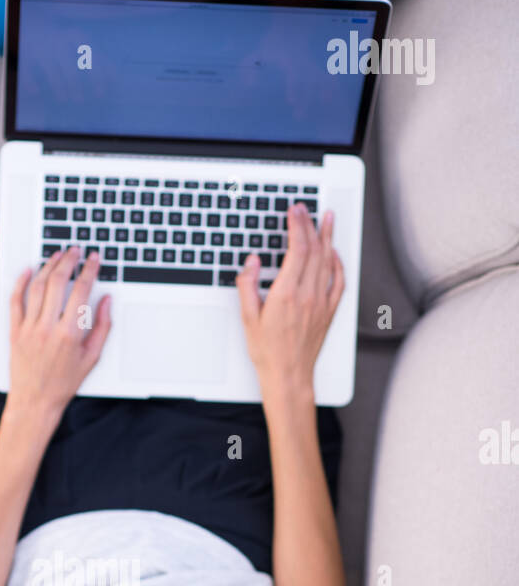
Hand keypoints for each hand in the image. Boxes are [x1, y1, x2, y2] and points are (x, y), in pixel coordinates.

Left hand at [5, 246, 111, 435]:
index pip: (81, 290)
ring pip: (37, 286)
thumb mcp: (92, 358)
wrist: (35, 402)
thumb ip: (102, 327)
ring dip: (47, 266)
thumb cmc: (64, 384)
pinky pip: (15, 300)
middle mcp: (48, 327)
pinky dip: (21, 282)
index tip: (94, 258)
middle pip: (58, 282)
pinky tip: (28, 270)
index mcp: (70, 334)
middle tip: (75, 250)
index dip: (89, 269)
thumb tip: (106, 301)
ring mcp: (29, 328)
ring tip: (56, 256)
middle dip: (68, 260)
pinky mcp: (15, 331)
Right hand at [237, 204, 344, 419]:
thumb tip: (251, 262)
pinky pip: (338, 281)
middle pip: (314, 250)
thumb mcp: (247, 318)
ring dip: (327, 236)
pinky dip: (337, 262)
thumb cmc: (267, 351)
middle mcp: (308, 295)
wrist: (289, 375)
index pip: (296, 249)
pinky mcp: (329, 311)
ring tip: (327, 218)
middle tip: (305, 209)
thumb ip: (247, 286)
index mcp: (286, 294)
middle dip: (309, 224)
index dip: (296, 225)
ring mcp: (321, 302)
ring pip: (328, 260)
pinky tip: (334, 252)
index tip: (294, 211)